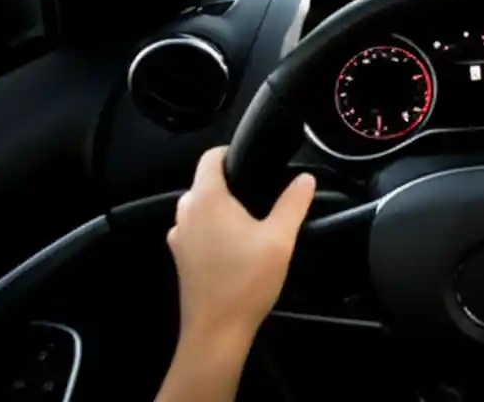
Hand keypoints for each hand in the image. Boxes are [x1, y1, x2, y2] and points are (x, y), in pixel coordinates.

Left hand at [167, 147, 314, 344]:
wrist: (216, 331)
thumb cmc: (246, 281)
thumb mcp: (279, 239)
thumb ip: (294, 203)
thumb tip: (305, 178)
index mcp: (206, 199)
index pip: (210, 157)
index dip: (232, 152)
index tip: (255, 159)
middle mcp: (185, 213)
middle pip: (206, 183)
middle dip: (232, 183)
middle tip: (264, 194)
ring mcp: (179, 237)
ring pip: (201, 208)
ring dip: (223, 209)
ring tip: (253, 221)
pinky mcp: (181, 257)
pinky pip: (197, 230)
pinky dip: (214, 230)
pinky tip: (237, 246)